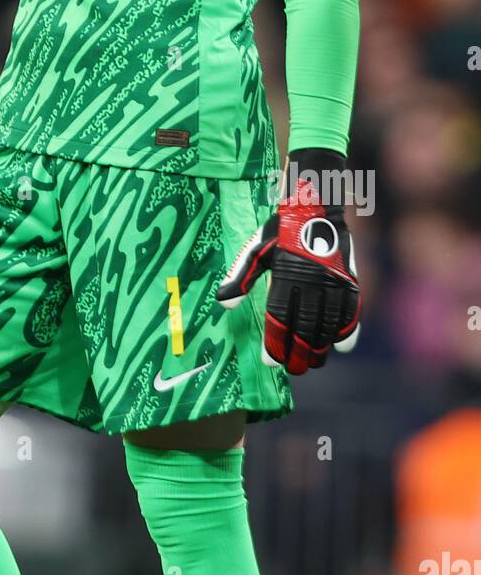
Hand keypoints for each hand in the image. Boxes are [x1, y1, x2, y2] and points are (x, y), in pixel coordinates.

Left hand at [217, 151, 360, 374]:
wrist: (318, 205)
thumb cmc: (282, 229)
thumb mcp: (256, 247)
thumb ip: (241, 276)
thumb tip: (223, 303)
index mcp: (286, 274)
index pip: (279, 318)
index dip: (275, 343)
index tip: (270, 361)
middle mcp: (312, 281)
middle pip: (305, 329)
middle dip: (298, 354)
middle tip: (292, 369)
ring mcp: (334, 282)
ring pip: (329, 325)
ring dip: (320, 348)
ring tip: (312, 363)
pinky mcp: (351, 281)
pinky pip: (351, 312)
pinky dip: (347, 331)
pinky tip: (339, 347)